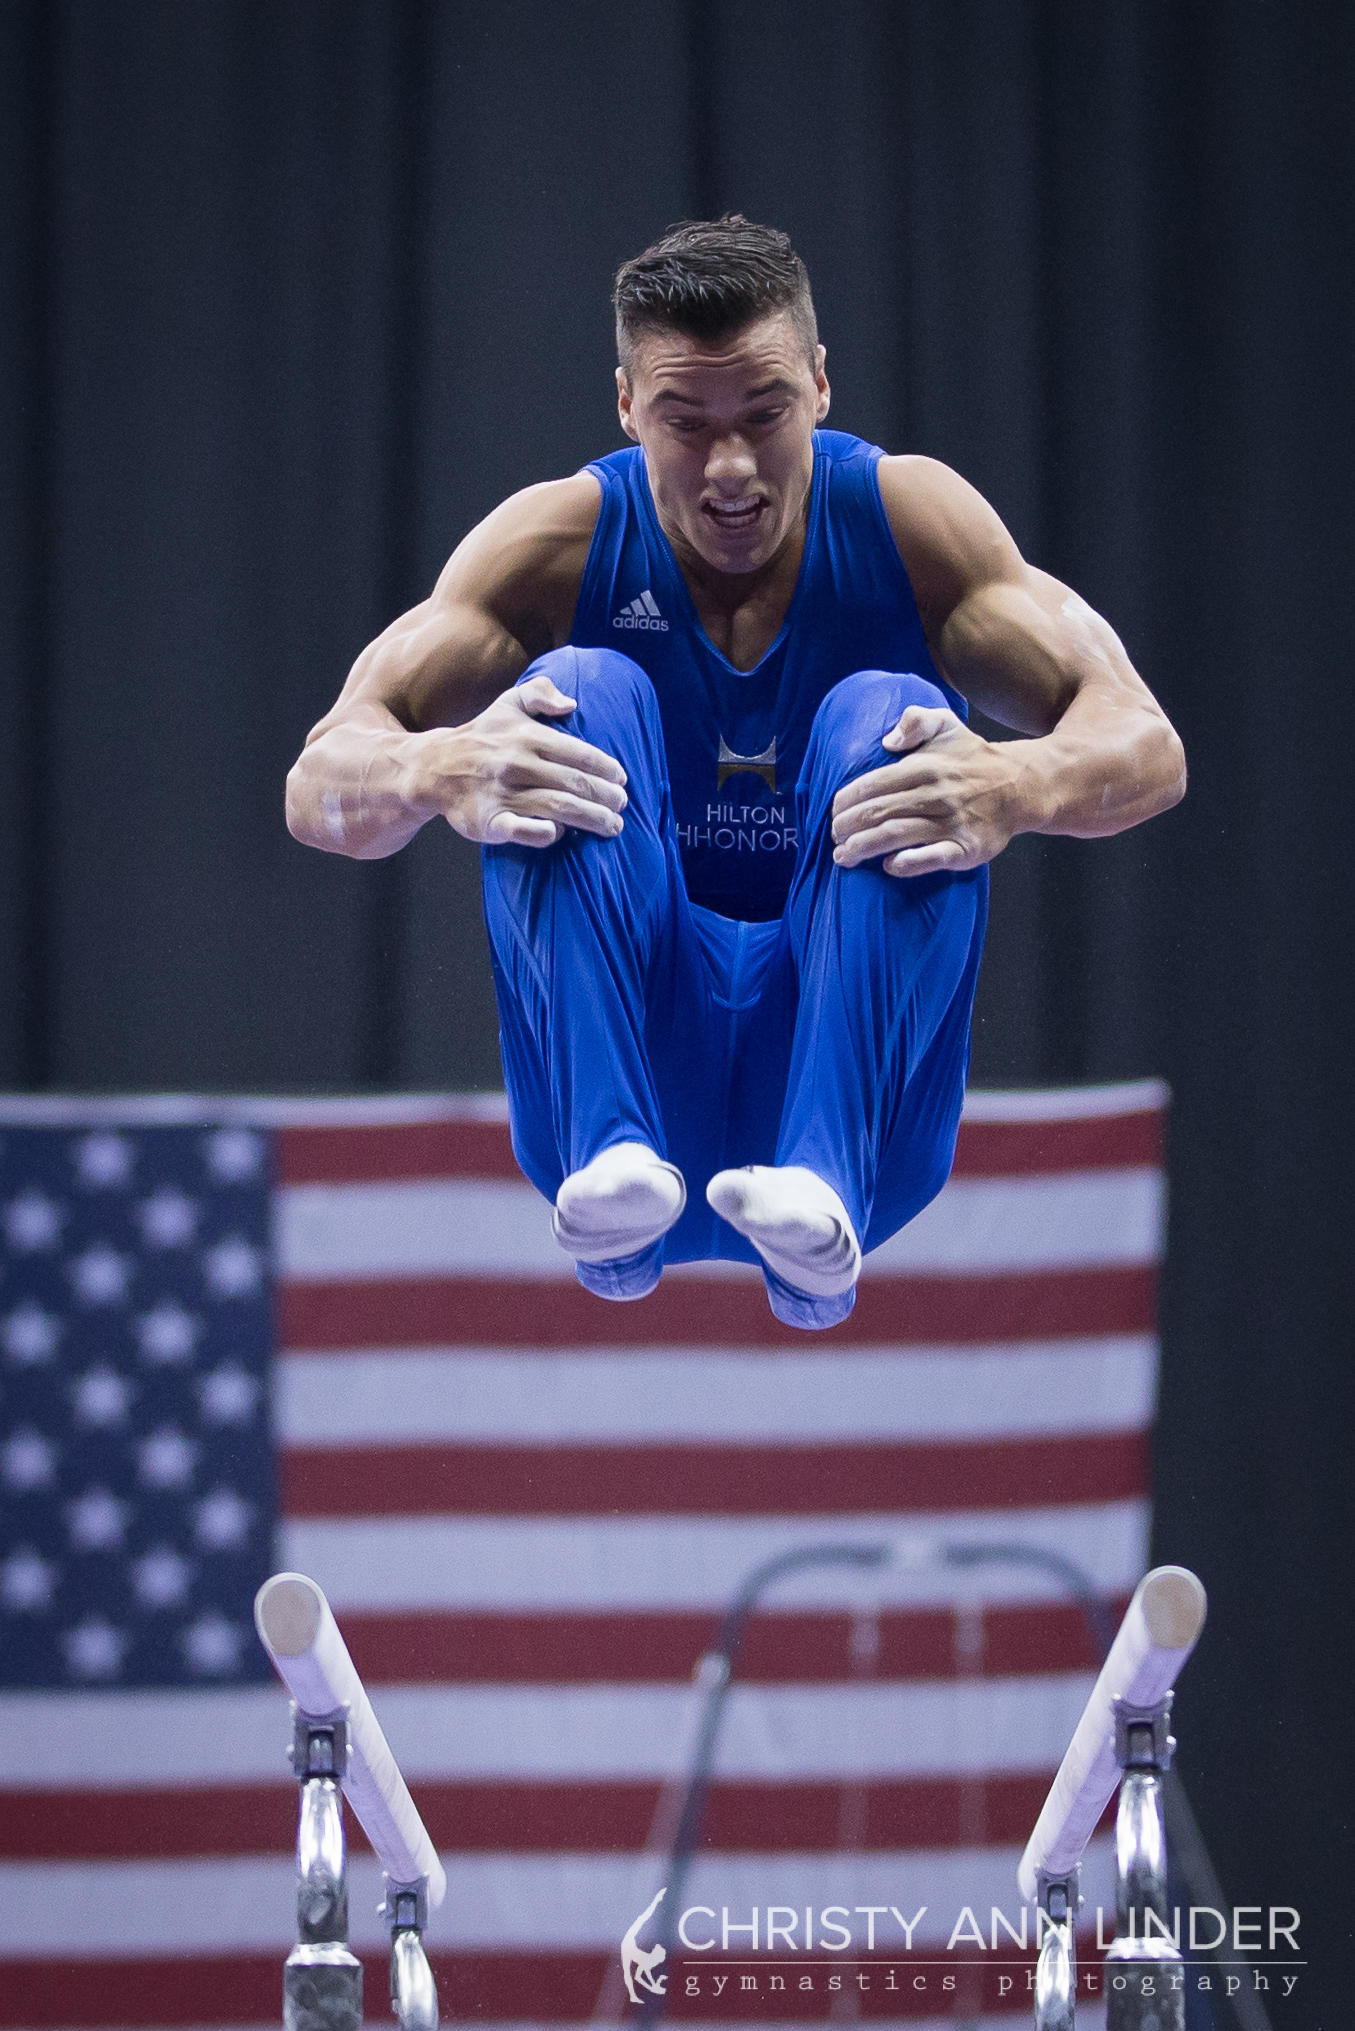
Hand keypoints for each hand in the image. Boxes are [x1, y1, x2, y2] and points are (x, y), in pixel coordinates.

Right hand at [424, 675, 628, 847]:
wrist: (434, 767)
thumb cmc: (481, 737)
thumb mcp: (508, 704)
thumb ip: (540, 694)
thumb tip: (571, 703)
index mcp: (527, 737)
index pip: (579, 753)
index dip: (606, 768)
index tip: (622, 780)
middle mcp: (518, 765)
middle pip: (575, 784)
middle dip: (606, 798)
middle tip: (622, 807)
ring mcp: (504, 794)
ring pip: (560, 808)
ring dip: (592, 819)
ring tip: (613, 826)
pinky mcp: (490, 821)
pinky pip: (525, 831)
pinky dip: (547, 833)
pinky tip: (562, 833)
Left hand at [830, 704, 1022, 876]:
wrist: (1020, 786)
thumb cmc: (974, 758)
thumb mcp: (948, 725)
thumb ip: (916, 720)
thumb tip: (887, 739)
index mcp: (925, 767)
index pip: (873, 784)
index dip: (846, 800)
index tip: (833, 812)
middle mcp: (936, 795)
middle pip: (879, 812)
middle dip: (847, 827)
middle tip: (833, 837)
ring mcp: (951, 823)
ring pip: (897, 835)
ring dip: (864, 847)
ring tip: (842, 857)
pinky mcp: (966, 849)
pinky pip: (932, 859)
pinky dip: (907, 863)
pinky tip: (888, 867)